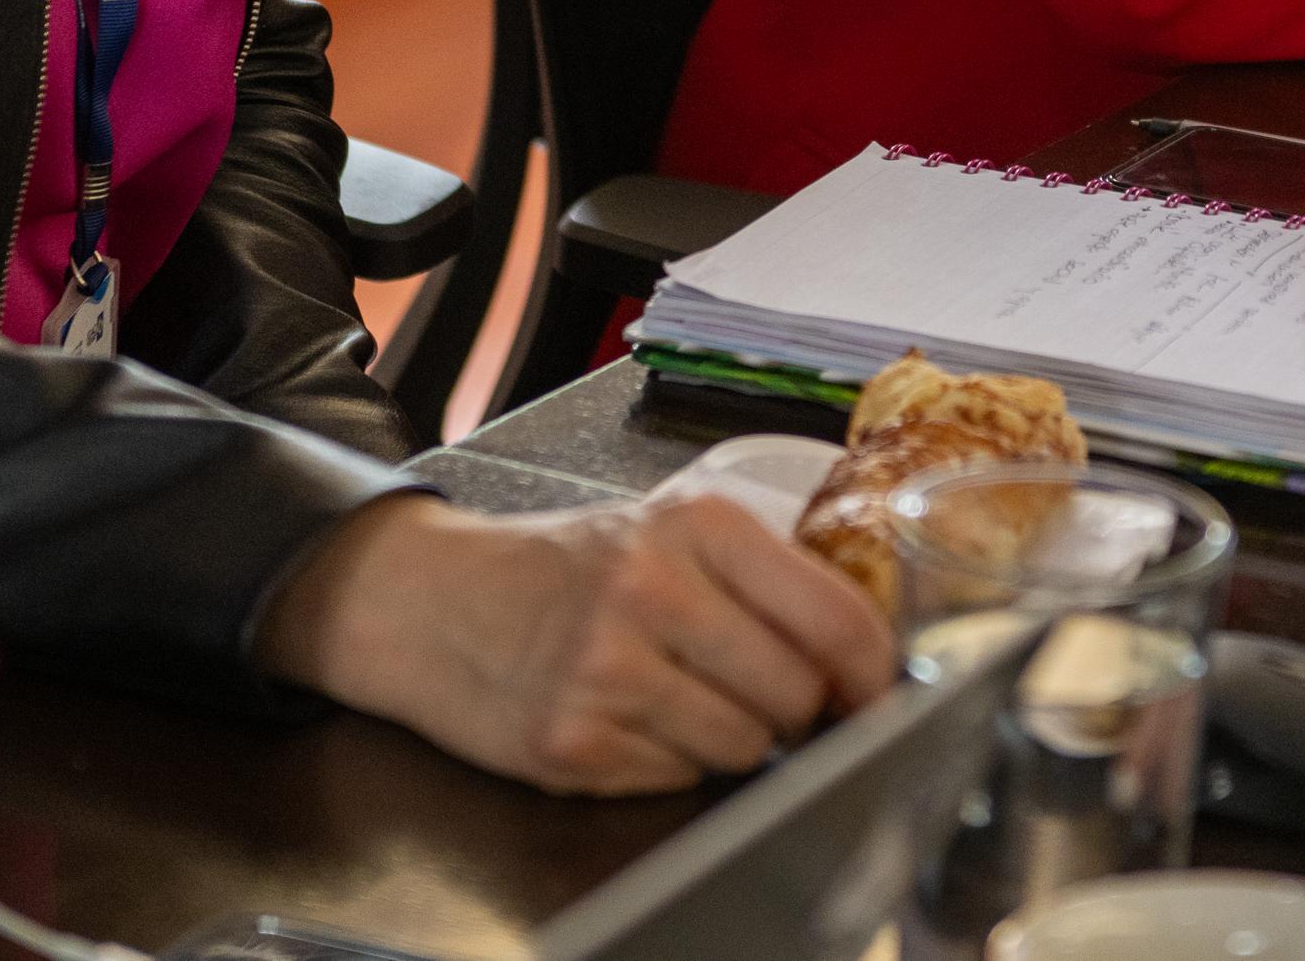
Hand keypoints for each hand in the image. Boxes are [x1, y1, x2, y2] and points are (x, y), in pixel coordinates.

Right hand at [260, 493, 893, 792]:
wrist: (428, 599)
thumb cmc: (564, 568)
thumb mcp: (666, 531)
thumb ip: (762, 579)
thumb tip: (868, 658)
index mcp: (697, 525)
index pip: (836, 619)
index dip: (874, 674)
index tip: (877, 693)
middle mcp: (653, 589)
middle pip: (797, 695)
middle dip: (794, 709)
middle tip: (756, 690)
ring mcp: (608, 671)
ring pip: (744, 747)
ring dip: (731, 738)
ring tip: (676, 696)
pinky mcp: (572, 743)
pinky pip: (678, 779)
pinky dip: (668, 761)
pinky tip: (626, 720)